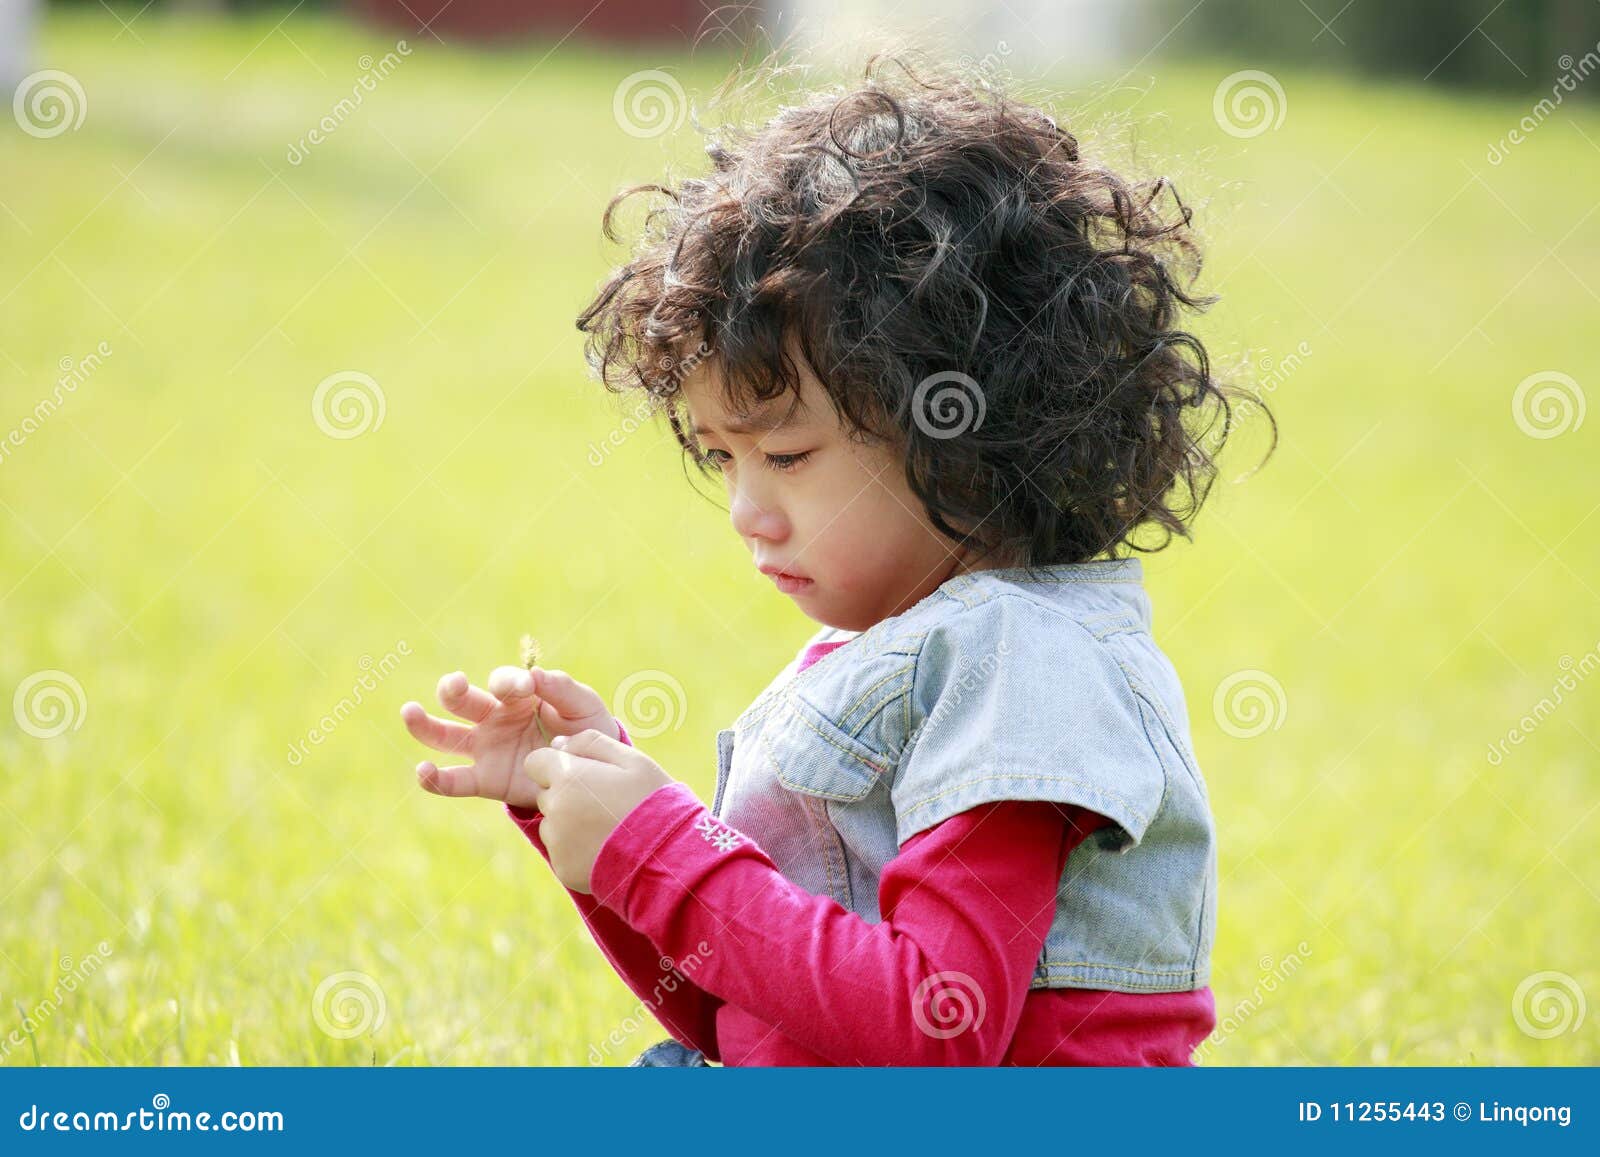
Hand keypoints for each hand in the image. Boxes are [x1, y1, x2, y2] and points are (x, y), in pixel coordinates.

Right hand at [402, 666, 619, 808]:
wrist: (593, 775)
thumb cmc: (586, 730)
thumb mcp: (585, 707)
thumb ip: (563, 689)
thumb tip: (535, 675)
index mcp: (518, 695)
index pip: (503, 682)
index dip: (509, 682)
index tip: (525, 688)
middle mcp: (494, 717)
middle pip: (462, 700)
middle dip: (453, 689)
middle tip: (454, 685)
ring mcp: (486, 748)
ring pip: (445, 735)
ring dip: (424, 724)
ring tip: (410, 712)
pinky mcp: (486, 780)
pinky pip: (455, 781)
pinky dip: (435, 780)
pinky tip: (423, 772)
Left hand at [525, 728, 673, 893]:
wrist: (665, 855)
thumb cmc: (652, 801)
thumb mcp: (632, 760)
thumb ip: (590, 743)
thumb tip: (557, 743)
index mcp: (568, 776)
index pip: (536, 762)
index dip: (558, 766)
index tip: (584, 776)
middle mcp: (554, 808)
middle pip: (546, 794)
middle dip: (567, 795)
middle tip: (604, 803)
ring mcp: (556, 841)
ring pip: (552, 824)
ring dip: (570, 823)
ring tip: (607, 828)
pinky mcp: (562, 867)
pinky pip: (561, 851)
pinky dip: (577, 850)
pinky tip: (605, 848)